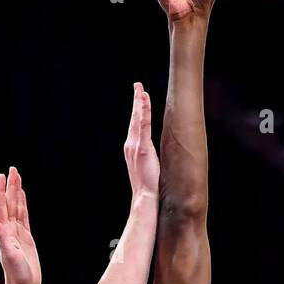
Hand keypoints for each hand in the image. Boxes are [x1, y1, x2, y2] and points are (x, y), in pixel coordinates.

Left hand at [0, 166, 40, 283]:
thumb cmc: (17, 275)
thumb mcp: (9, 255)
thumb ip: (1, 238)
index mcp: (4, 232)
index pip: (2, 207)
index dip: (2, 191)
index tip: (3, 176)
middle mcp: (9, 231)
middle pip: (10, 203)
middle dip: (11, 186)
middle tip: (13, 169)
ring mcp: (17, 234)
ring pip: (17, 208)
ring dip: (17, 193)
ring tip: (17, 178)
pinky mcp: (26, 239)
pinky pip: (24, 218)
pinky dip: (23, 206)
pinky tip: (23, 199)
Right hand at [124, 82, 159, 198]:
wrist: (145, 198)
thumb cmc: (148, 187)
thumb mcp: (146, 168)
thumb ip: (147, 158)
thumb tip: (152, 156)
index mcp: (132, 149)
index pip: (134, 126)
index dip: (137, 111)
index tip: (140, 98)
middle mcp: (130, 145)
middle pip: (133, 119)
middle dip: (135, 101)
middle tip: (137, 85)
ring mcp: (135, 147)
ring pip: (137, 120)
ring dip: (139, 102)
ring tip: (140, 88)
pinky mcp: (142, 148)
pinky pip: (143, 125)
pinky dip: (143, 111)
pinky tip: (145, 100)